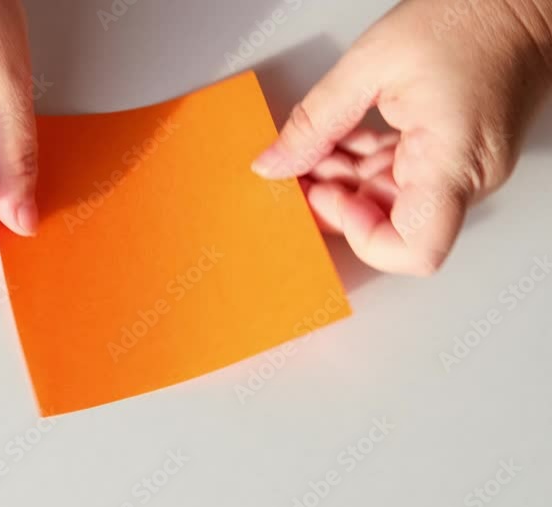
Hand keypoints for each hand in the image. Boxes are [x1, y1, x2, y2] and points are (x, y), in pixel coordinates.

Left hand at [252, 0, 551, 275]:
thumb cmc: (467, 16)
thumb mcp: (370, 64)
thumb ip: (316, 121)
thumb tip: (274, 165)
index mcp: (453, 160)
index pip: (414, 249)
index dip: (361, 237)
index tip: (325, 196)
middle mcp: (466, 177)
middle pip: (390, 224)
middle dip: (336, 199)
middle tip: (299, 166)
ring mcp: (462, 170)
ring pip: (389, 201)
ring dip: (344, 179)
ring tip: (317, 143)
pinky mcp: (453, 157)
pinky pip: (400, 178)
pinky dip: (364, 163)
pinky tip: (341, 137)